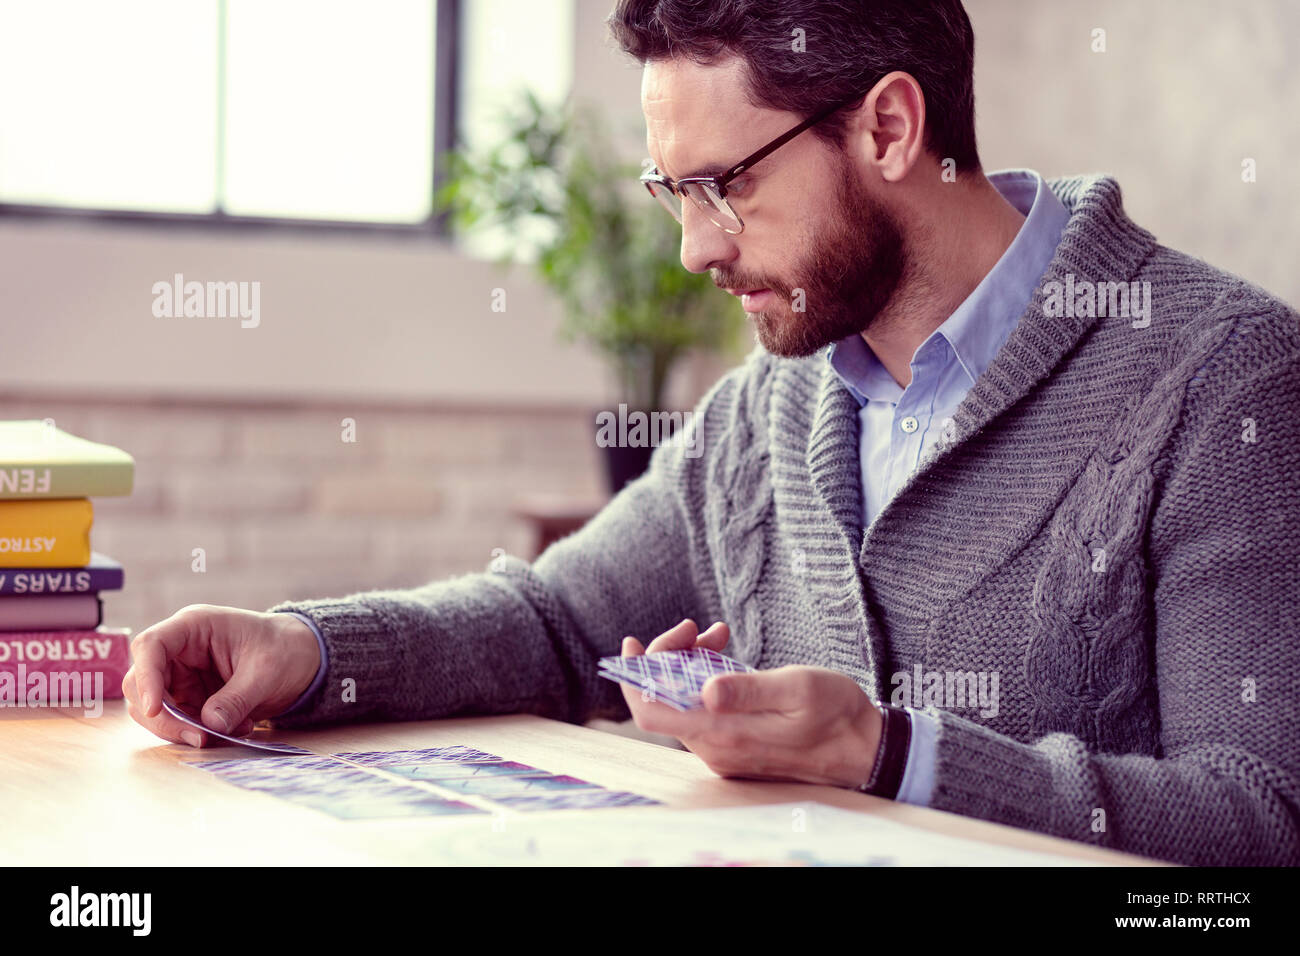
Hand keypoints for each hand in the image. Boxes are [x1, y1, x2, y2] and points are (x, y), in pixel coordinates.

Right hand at [122, 604, 320, 747]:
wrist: (301, 660)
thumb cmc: (284, 649)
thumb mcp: (266, 670)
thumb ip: (238, 697)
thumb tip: (210, 724)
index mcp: (194, 627)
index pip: (151, 645)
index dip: (146, 677)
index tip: (154, 709)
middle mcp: (179, 651)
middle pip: (142, 684)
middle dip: (165, 717)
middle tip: (201, 739)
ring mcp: (181, 676)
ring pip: (155, 710)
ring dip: (185, 729)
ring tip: (233, 731)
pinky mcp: (190, 698)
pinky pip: (179, 721)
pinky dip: (201, 732)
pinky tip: (237, 729)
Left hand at [620, 618, 882, 788]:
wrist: (867, 750)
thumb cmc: (837, 715)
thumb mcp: (798, 689)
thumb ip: (749, 690)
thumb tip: (704, 689)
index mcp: (725, 734)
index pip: (651, 712)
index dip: (632, 678)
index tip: (634, 642)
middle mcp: (716, 749)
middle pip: (663, 703)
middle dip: (668, 658)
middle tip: (694, 627)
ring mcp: (725, 750)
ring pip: (684, 703)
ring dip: (689, 665)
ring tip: (716, 635)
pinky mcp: (736, 746)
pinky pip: (703, 711)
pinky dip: (704, 679)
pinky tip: (724, 654)